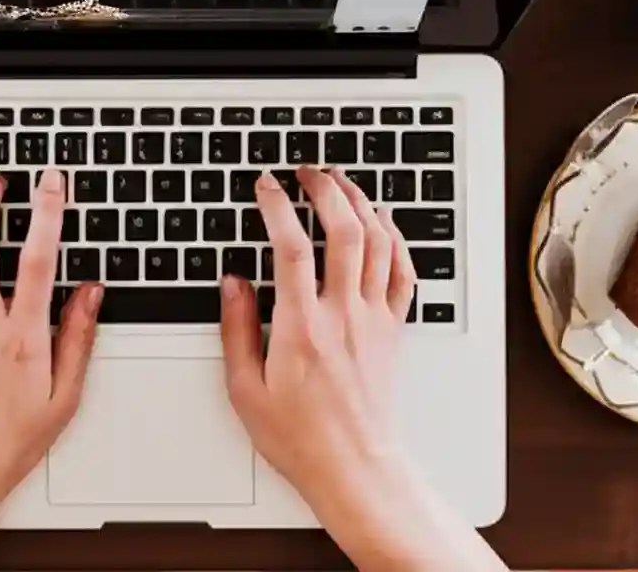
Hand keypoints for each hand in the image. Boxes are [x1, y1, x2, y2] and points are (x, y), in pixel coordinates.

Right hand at [219, 166, 416, 504]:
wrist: (353, 466)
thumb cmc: (300, 436)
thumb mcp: (245, 389)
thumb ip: (237, 329)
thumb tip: (233, 283)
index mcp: (302, 327)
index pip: (291, 246)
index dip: (277, 206)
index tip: (266, 185)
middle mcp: (343, 315)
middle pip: (344, 230)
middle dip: (326, 189)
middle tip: (308, 172)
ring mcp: (374, 319)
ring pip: (378, 243)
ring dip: (361, 204)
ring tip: (343, 184)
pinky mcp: (394, 330)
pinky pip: (404, 272)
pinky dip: (396, 239)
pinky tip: (384, 223)